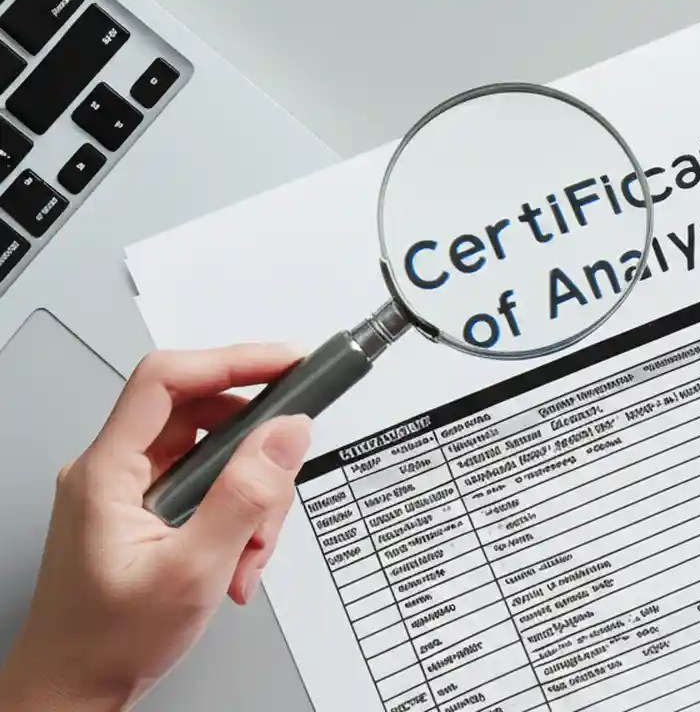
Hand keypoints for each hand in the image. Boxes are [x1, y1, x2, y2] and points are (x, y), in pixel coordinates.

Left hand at [0, 346, 311, 711]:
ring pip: (214, 459)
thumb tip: (287, 433)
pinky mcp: (147, 512)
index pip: (170, 379)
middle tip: (280, 489)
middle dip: (254, 457)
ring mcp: (130, 492)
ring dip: (250, 501)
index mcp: (108, 471)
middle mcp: (114, 471)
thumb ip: (245, 497)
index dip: (234, 360)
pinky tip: (235, 563)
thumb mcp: (193, 570)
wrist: (72, 692)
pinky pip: (207, 491)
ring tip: (249, 552)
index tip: (288, 363)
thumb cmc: (107, 643)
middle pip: (203, 418)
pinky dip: (235, 521)